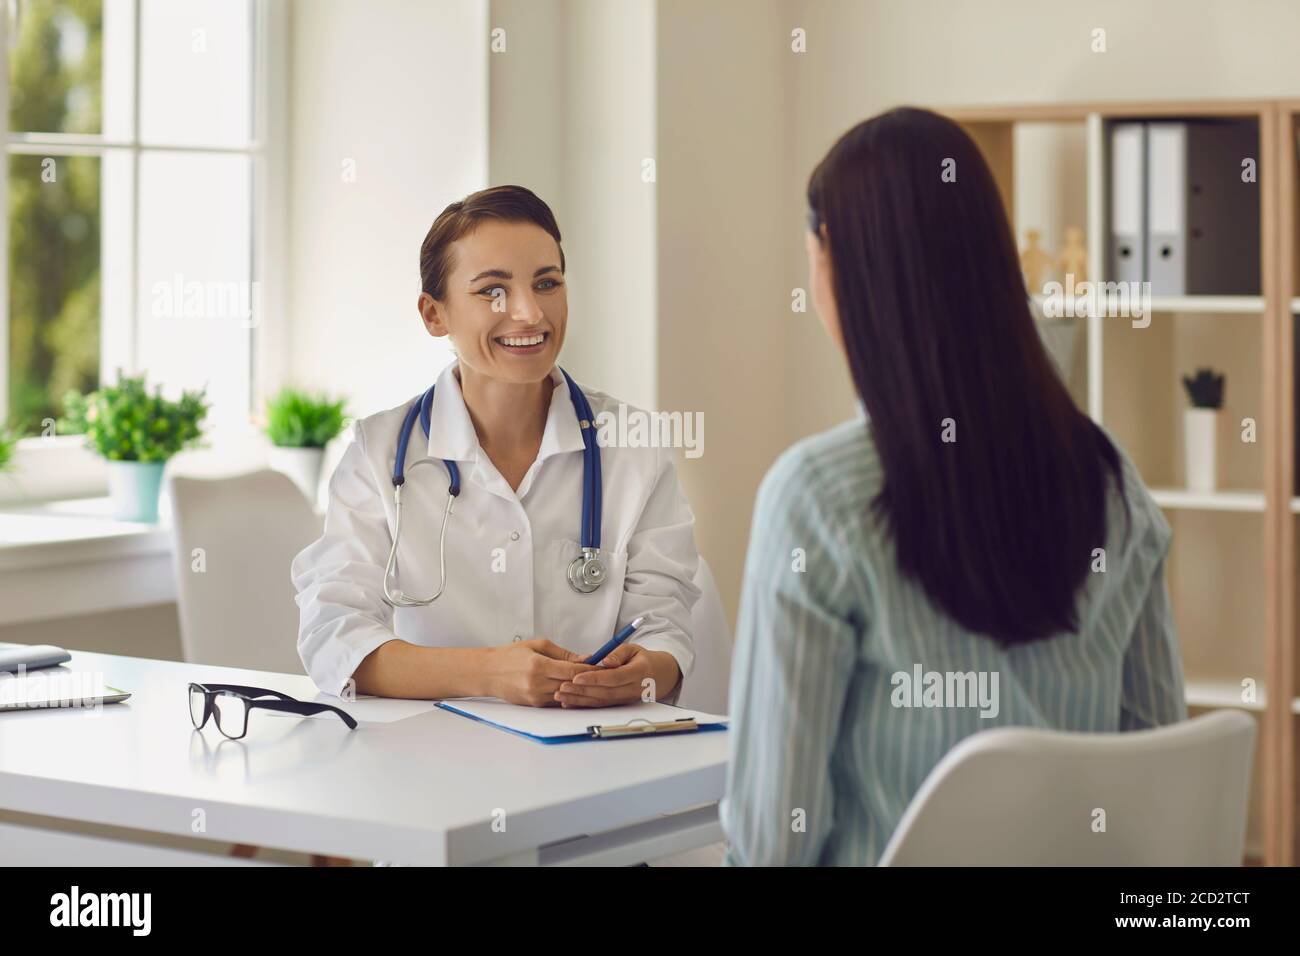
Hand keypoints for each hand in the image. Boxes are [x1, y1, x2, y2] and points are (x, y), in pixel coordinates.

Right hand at [485, 639, 599, 706]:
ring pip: (567, 696)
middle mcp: (537, 684)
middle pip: (573, 685)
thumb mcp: (537, 645)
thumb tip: (585, 658)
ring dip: (580, 690)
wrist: (488, 673)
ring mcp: (536, 697)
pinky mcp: (534, 705)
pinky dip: (568, 696)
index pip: (573, 671)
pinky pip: (557, 702)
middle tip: (603, 675)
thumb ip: (563, 654)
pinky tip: (576, 690)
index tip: (603, 667)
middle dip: (589, 680)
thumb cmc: (510, 656)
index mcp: (539, 666)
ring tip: (592, 683)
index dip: (591, 670)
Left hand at [553, 644, 680, 707]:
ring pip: (601, 701)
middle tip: (562, 687)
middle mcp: (633, 689)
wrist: (660, 676)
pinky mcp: (619, 704)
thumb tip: (604, 660)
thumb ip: (618, 653)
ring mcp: (626, 699)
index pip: (614, 677)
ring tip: (561, 695)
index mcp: (638, 672)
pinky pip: (601, 705)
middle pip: (605, 692)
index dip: (594, 678)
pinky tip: (569, 703)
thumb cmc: (643, 659)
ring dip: (580, 700)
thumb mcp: (634, 648)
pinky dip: (584, 705)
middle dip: (581, 691)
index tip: (577, 676)